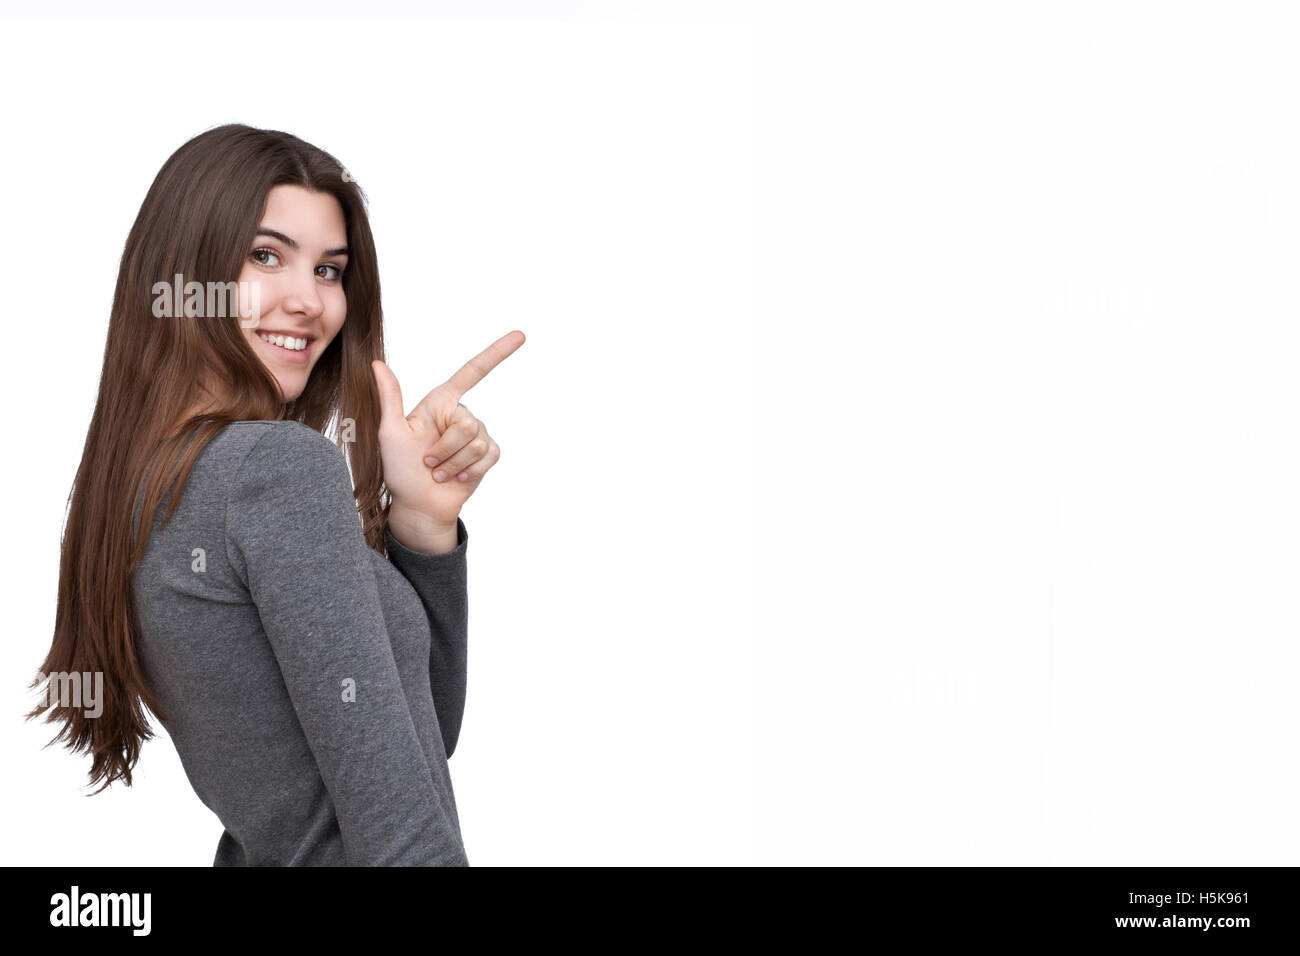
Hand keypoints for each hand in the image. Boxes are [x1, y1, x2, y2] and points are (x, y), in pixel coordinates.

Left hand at [371, 330, 524, 530]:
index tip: (520, 336)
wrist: (418, 506)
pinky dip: (468, 470)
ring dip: (453, 462)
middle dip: (446, 447)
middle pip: (468, 423)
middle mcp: (460, 416)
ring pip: (476, 441)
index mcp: (440, 403)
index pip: (472, 372)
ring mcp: (476, 436)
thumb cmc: (400, 470)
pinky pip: (488, 455)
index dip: (496, 353)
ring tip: (438, 472)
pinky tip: (455, 477)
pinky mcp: (487, 456)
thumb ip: (390, 397)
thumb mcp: (389, 432)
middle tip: (428, 461)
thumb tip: (377, 363)